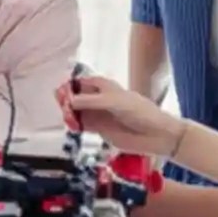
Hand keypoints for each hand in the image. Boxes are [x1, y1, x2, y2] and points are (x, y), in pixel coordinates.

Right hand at [56, 75, 184, 157]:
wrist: (156, 134)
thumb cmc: (139, 111)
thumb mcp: (114, 101)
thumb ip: (90, 101)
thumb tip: (68, 101)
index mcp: (105, 87)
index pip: (82, 82)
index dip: (71, 85)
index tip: (61, 90)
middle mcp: (99, 99)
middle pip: (77, 97)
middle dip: (67, 99)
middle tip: (62, 105)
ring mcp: (99, 115)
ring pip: (78, 112)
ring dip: (69, 113)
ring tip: (67, 117)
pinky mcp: (100, 130)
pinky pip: (82, 125)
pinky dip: (75, 125)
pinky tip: (72, 126)